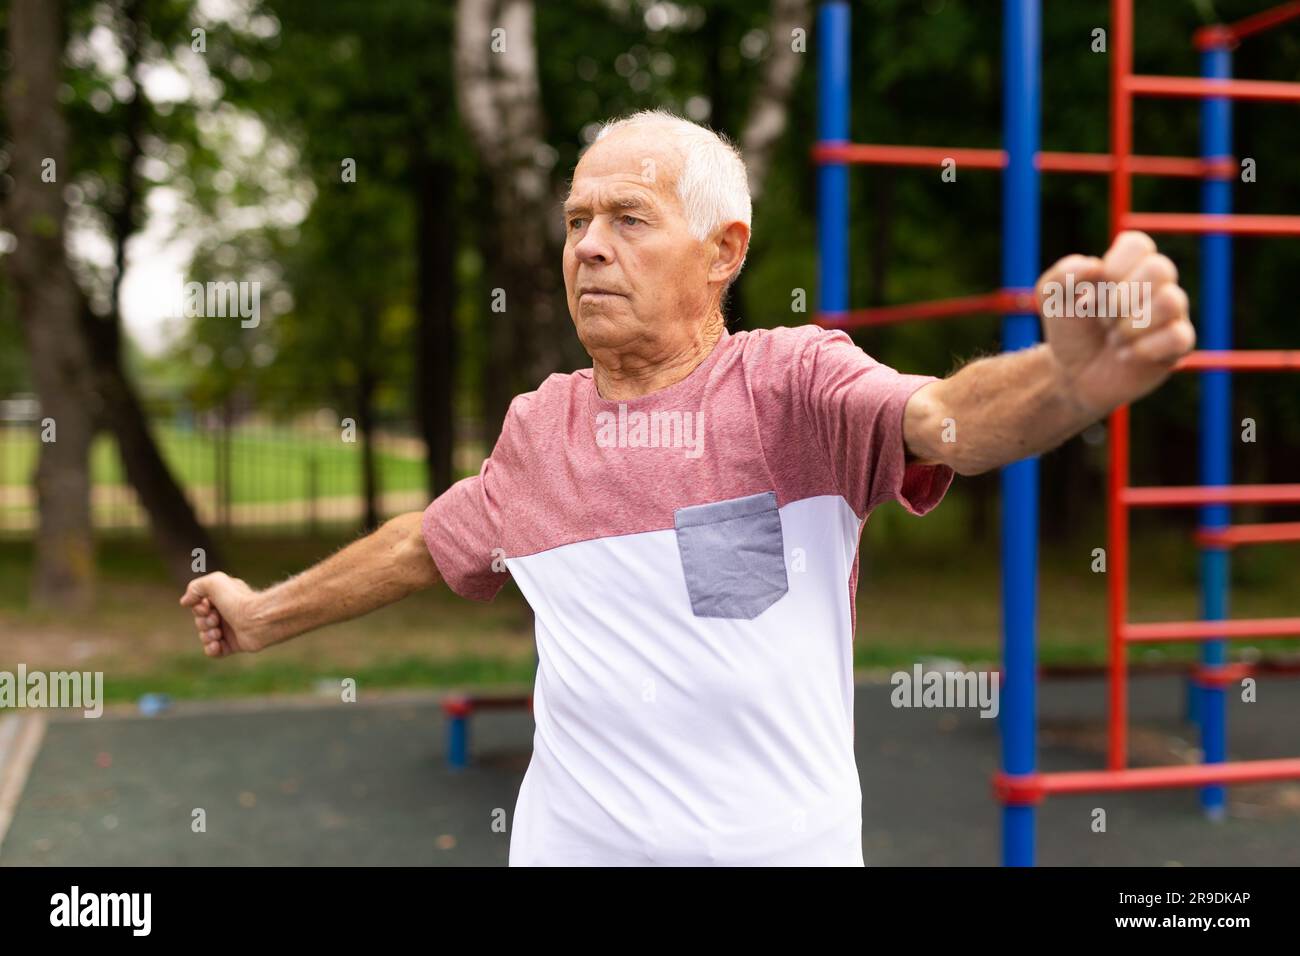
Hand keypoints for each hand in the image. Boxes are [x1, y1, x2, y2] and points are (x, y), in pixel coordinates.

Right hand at [179, 572, 267, 657]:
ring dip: (207, 636)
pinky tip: (217, 645)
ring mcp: (230, 629)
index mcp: (223, 598)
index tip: (206, 607)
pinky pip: (214, 651)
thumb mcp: (214, 583)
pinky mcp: (234, 645)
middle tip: (215, 620)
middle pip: (200, 622)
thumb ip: (195, 587)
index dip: (198, 608)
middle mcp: (226, 613)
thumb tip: (185, 602)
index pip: (199, 605)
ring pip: (205, 636)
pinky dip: (212, 649)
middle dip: (203, 622)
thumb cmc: (237, 600)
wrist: (258, 620)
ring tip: (218, 633)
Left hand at [1036, 230, 1195, 415]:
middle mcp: (1156, 285)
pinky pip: (1180, 337)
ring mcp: (1171, 314)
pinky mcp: (1177, 346)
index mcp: (1129, 265)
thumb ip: (1063, 274)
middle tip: (1102, 319)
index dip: (1113, 267)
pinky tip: (1124, 355)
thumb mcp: (1052, 298)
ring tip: (1113, 339)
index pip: (1138, 245)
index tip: (1094, 290)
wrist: (1073, 373)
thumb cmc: (1071, 328)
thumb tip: (1094, 266)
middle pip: (1160, 269)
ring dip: (1131, 325)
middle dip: (1120, 299)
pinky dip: (1144, 348)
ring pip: (1172, 301)